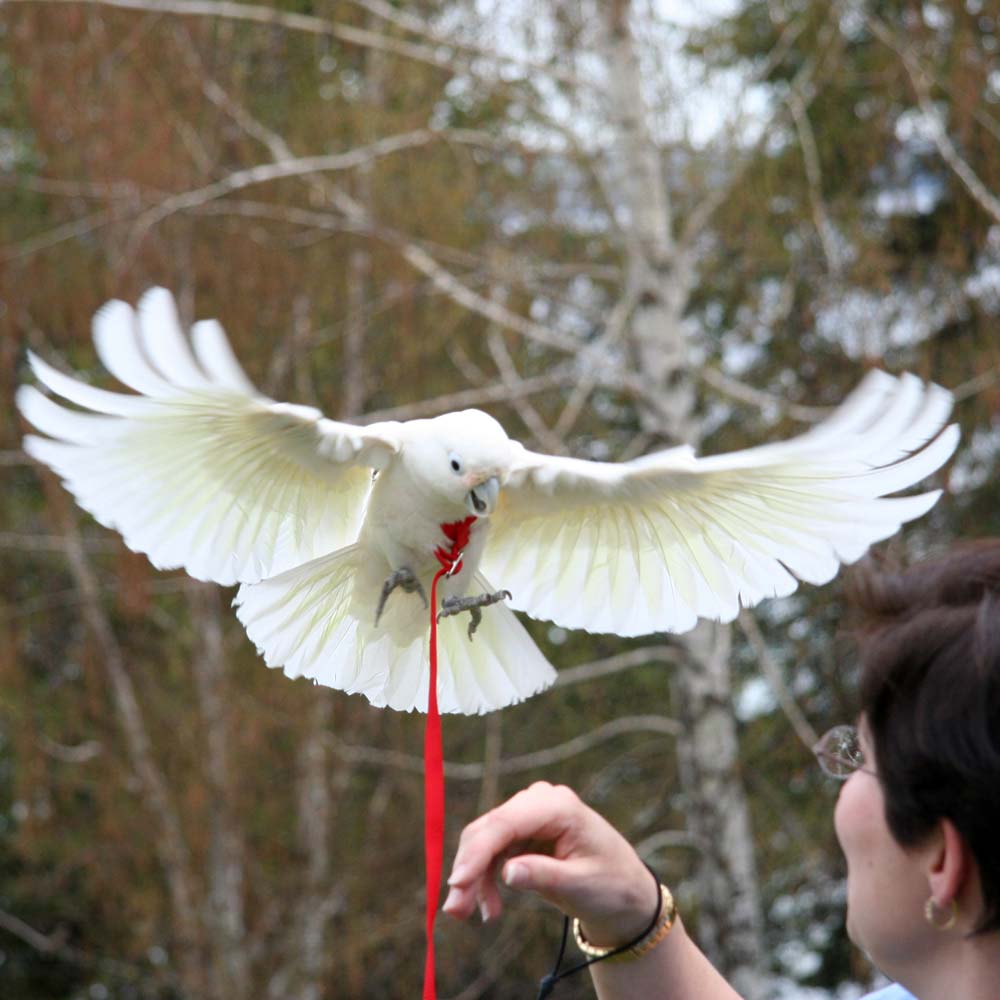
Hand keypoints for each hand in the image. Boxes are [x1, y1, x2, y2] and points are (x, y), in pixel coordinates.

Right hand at [442, 781, 659, 947]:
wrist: (625, 891)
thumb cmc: (611, 885)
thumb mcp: (580, 885)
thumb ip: (544, 876)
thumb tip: (507, 872)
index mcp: (558, 806)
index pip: (506, 822)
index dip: (478, 852)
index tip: (458, 883)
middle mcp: (539, 801)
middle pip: (489, 829)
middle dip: (468, 869)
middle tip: (454, 912)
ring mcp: (530, 813)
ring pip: (483, 840)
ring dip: (472, 877)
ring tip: (467, 915)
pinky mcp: (523, 831)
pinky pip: (491, 851)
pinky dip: (483, 878)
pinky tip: (488, 908)